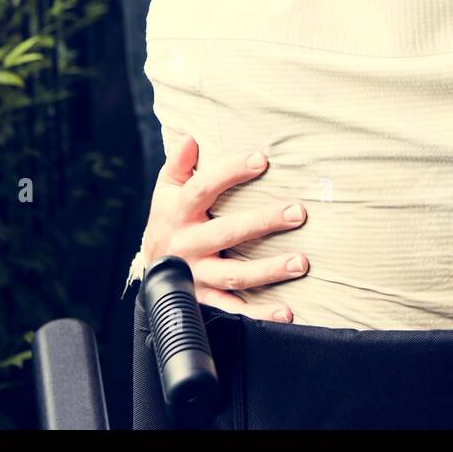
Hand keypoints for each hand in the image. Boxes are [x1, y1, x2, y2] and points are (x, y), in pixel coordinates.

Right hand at [142, 136, 308, 320]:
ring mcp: (196, 275)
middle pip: (227, 232)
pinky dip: (259, 313)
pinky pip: (234, 309)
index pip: (204, 187)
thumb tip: (191, 137)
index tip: (262, 159)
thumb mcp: (166, 189)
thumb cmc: (168, 219)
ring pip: (234, 274)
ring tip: (301, 262)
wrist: (152, 269)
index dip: (231, 172)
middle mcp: (187, 244)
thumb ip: (178, 163)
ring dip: (269, 270)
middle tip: (298, 212)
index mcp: (178, 211)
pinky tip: (286, 311)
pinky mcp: (205, 300)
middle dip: (263, 221)